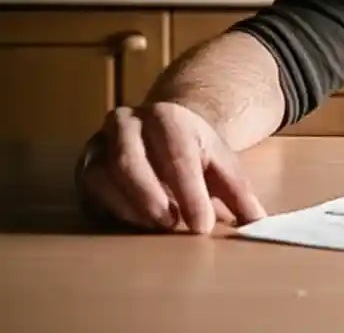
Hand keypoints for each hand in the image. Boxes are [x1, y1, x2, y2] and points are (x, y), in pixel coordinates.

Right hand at [75, 102, 266, 233]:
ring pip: (105, 177)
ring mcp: (100, 143)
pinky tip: (138, 224)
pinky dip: (114, 211)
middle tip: (174, 228)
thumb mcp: (222, 166)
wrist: (162, 130)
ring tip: (159, 226)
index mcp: (167, 116)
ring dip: (132, 208)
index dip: (190, 193)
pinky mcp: (85, 166)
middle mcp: (126, 122)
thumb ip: (239, 192)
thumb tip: (258, 222)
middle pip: (131, 162)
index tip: (202, 226)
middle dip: (153, 199)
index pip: (177, 154)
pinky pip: (91, 191)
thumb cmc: (195, 152)